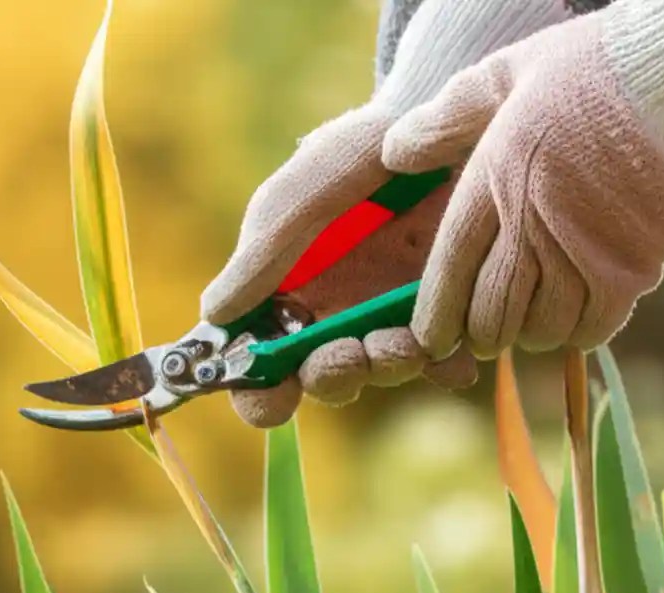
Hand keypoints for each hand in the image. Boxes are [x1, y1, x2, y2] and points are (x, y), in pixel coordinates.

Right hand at [202, 0, 572, 427]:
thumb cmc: (353, 157)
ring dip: (387, 366)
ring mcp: (389, 317)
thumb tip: (213, 314)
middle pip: (322, 380)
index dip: (259, 392)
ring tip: (404, 337)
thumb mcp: (300, 197)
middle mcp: (334, 316)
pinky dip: (444, 364)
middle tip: (348, 353)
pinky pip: (441, 360)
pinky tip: (450, 349)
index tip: (272, 395)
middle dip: (332, 376)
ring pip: (381, 373)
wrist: (436, 126)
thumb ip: (261, 255)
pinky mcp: (445, 312)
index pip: (260, 366)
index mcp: (286, 296)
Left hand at [385, 0, 663, 360]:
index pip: (450, 271)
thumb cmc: (587, 69)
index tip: (432, 337)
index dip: (436, 315)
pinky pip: (595, 328)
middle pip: (493, 313)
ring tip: (529, 320)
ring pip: (542, 328)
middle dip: (482, 332)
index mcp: (493, 181)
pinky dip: (579, 332)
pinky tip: (576, 314)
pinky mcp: (635, 267)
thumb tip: (392, 155)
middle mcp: (533, 225)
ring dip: (530, 332)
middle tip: (483, 331)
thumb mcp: (501, 77)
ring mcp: (586, 251)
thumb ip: (442, 122)